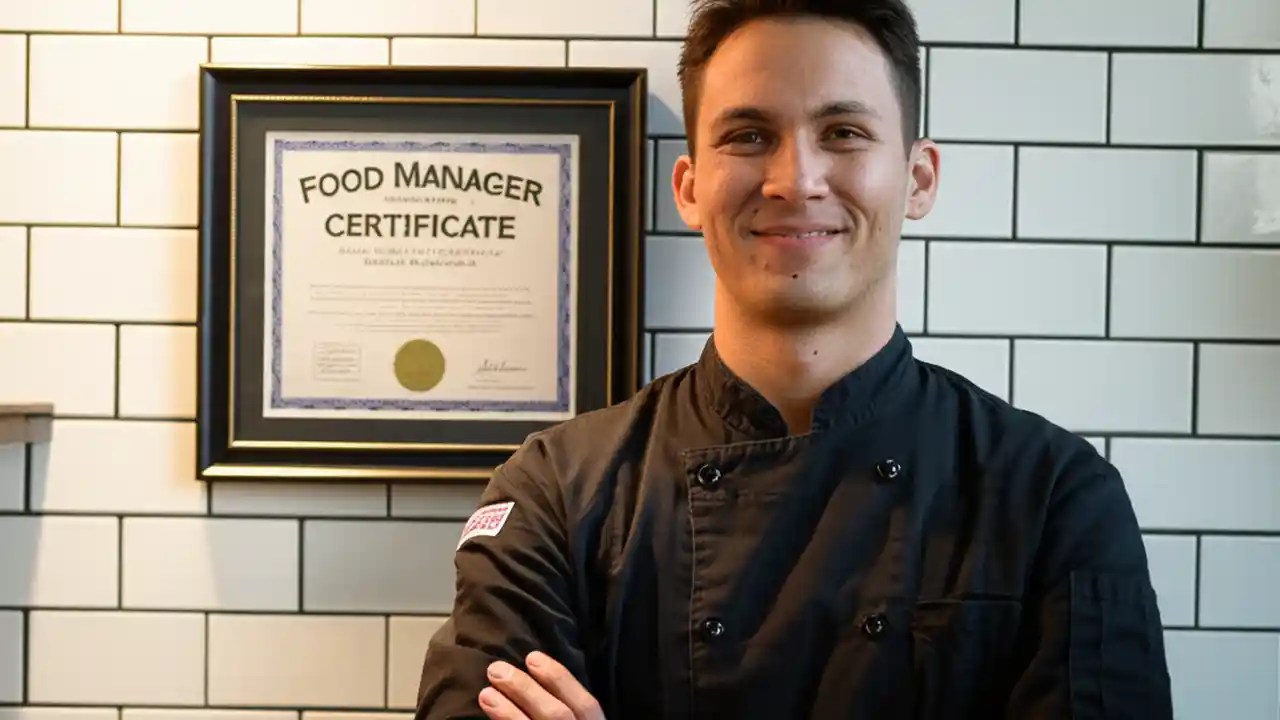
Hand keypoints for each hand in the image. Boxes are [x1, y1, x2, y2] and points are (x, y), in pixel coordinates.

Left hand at [479, 651, 604, 719]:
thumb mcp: (580, 718)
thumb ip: (571, 705)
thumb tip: (537, 669)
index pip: (587, 705)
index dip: (560, 680)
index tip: (532, 657)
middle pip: (558, 716)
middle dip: (527, 691)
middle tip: (497, 669)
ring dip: (507, 712)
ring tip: (486, 693)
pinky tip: (488, 716)